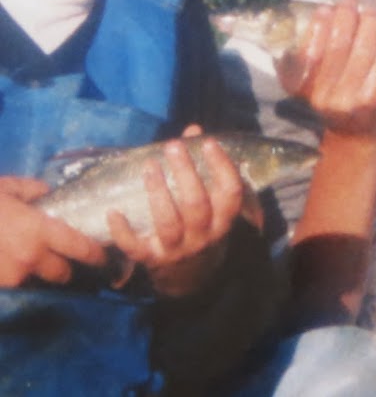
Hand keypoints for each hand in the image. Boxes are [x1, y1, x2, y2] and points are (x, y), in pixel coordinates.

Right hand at [0, 176, 106, 286]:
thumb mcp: (5, 188)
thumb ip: (31, 191)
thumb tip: (45, 193)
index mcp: (39, 230)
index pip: (81, 248)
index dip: (96, 254)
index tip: (102, 256)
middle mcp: (29, 257)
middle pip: (62, 274)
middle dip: (64, 269)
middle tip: (61, 261)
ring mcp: (10, 276)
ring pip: (35, 281)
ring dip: (35, 274)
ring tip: (25, 259)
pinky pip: (13, 284)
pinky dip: (13, 276)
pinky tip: (6, 261)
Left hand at [108, 126, 244, 296]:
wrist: (188, 277)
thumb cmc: (200, 228)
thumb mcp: (210, 204)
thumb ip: (202, 167)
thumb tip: (193, 130)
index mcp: (222, 221)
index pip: (230, 193)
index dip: (222, 167)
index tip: (208, 143)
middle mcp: (203, 236)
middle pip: (196, 205)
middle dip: (185, 174)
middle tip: (173, 147)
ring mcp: (177, 249)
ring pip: (168, 222)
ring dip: (158, 193)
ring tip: (149, 166)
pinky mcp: (151, 259)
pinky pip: (135, 247)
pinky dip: (123, 231)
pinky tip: (113, 212)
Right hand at [276, 0, 375, 135]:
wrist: (354, 137)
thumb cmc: (335, 100)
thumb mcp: (312, 83)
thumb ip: (309, 56)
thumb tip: (323, 13)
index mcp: (303, 90)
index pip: (310, 51)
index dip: (319, 26)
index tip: (326, 7)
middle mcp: (323, 97)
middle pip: (338, 47)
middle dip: (346, 18)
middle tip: (352, 3)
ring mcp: (349, 100)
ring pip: (362, 51)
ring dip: (369, 25)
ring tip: (371, 12)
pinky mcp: (373, 101)